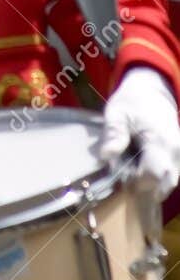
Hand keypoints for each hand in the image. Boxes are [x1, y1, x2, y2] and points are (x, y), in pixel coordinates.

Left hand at [99, 67, 179, 198]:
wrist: (153, 92)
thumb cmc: (132, 101)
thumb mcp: (117, 112)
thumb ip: (114, 133)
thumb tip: (106, 155)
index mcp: (161, 141)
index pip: (153, 175)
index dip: (134, 181)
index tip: (119, 173)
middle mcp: (175, 153)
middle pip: (162, 187)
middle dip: (140, 187)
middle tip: (124, 170)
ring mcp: (179, 157)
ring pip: (167, 185)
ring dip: (148, 185)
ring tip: (132, 166)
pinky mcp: (178, 160)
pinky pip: (168, 179)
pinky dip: (154, 180)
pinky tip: (140, 166)